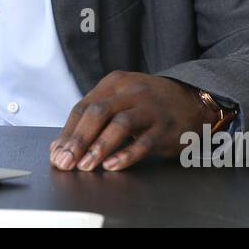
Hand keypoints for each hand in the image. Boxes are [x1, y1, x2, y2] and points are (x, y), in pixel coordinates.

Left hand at [49, 72, 216, 171]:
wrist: (192, 101)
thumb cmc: (148, 105)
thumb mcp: (120, 101)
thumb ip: (93, 120)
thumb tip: (61, 147)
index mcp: (114, 83)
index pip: (83, 107)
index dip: (68, 132)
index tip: (57, 153)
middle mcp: (131, 91)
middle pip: (97, 113)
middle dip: (78, 140)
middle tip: (66, 162)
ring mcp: (150, 108)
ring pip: (120, 124)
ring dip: (99, 147)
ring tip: (86, 166)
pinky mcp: (165, 126)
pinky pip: (144, 142)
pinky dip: (126, 155)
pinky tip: (112, 165)